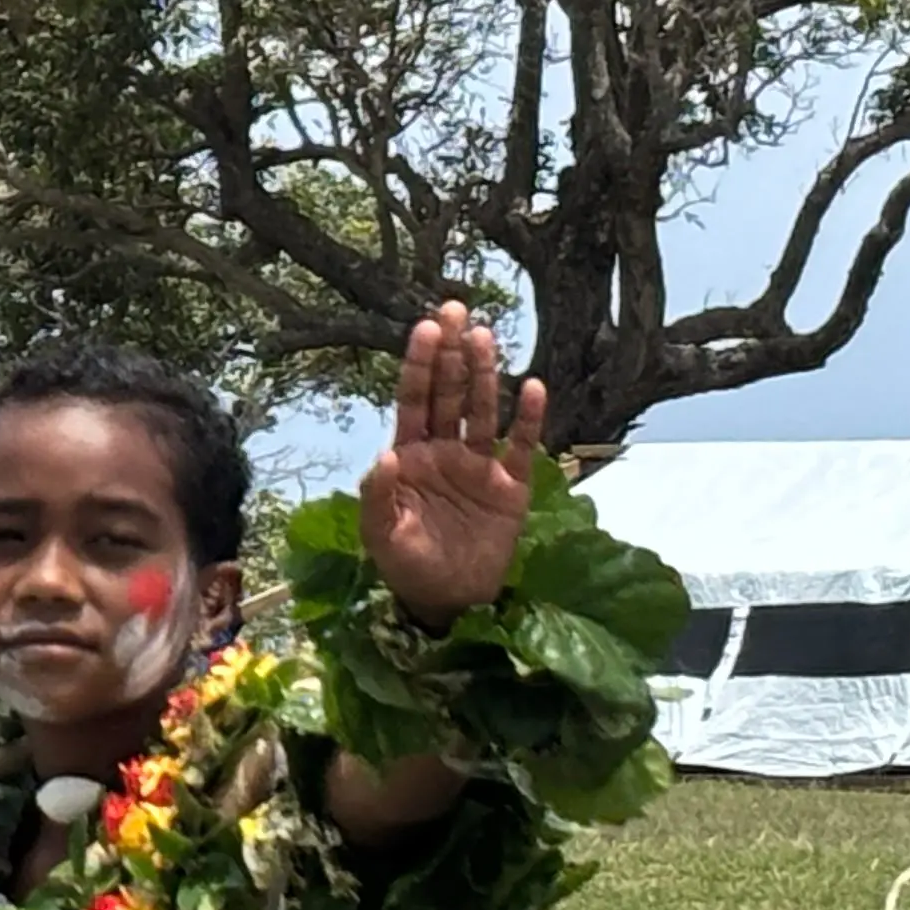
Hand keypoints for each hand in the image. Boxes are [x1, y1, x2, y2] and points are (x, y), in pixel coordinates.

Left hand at [361, 302, 546, 627]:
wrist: (448, 600)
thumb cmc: (406, 564)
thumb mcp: (382, 534)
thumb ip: (378, 496)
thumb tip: (383, 457)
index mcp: (409, 455)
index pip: (413, 399)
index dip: (419, 364)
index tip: (426, 327)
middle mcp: (444, 450)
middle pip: (448, 392)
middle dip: (450, 353)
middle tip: (456, 309)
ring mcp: (479, 465)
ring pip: (482, 410)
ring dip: (484, 375)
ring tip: (485, 337)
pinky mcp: (511, 487)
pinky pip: (522, 447)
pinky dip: (527, 419)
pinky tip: (531, 387)